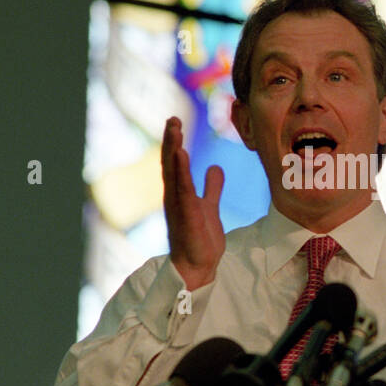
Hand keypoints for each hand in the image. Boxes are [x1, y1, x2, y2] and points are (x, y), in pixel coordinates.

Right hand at [162, 117, 224, 290]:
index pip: (175, 163)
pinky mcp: (187, 215)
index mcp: (179, 194)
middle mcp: (174, 197)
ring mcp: (178, 206)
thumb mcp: (209, 206)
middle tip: (172, 118)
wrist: (199, 267)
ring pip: (173, 172)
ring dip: (173, 149)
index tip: (175, 122)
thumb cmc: (200, 239)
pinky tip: (181, 154)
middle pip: (170, 163)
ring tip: (174, 128)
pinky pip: (183, 189)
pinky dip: (181, 171)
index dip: (174, 143)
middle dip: (171, 140)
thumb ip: (211, 187)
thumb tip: (214, 167)